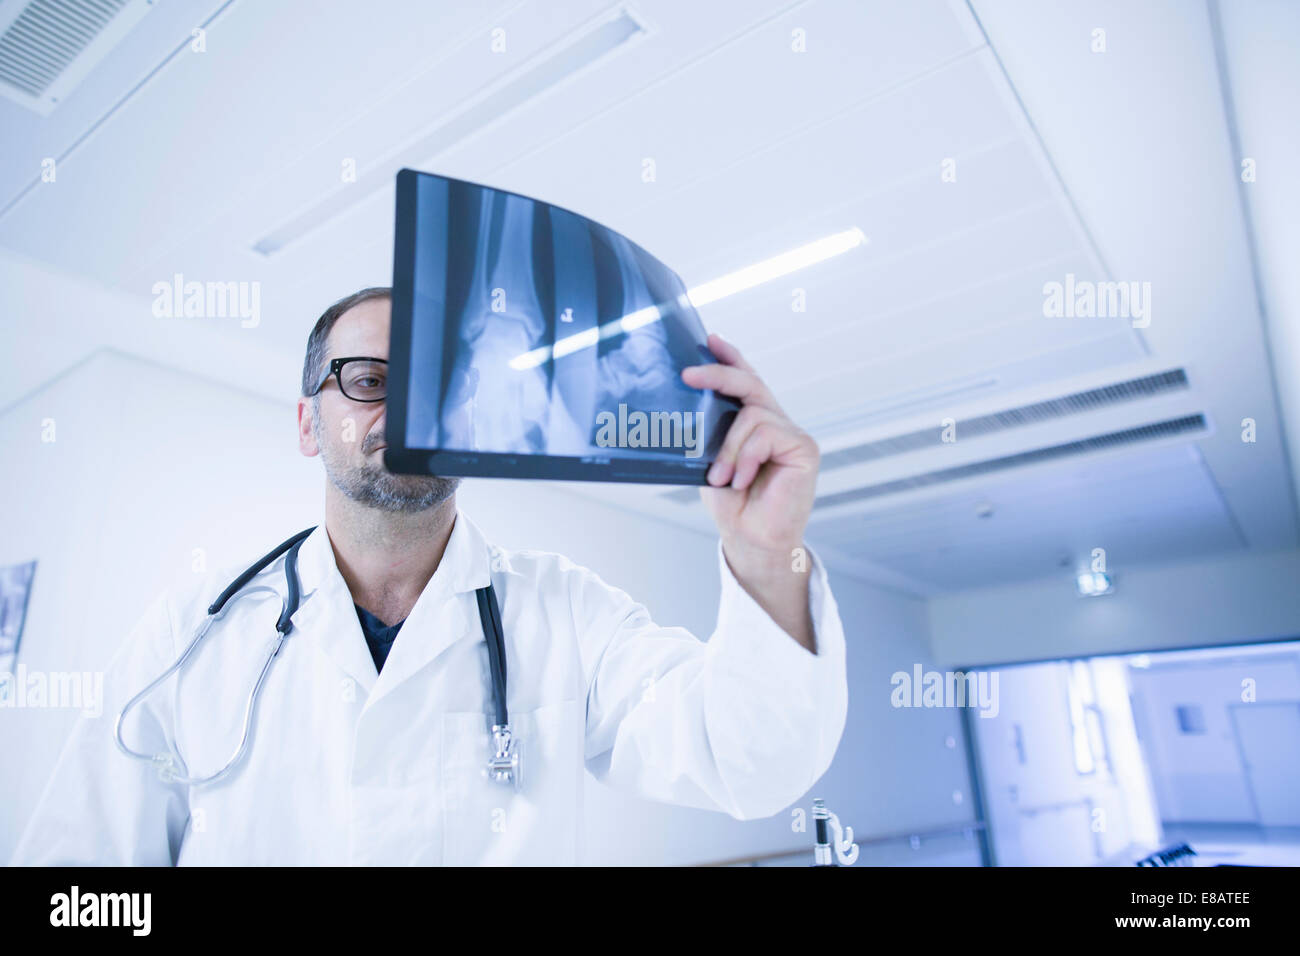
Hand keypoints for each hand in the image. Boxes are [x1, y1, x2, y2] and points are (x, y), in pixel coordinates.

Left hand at [681, 333, 819, 550]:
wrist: (751, 537)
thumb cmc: (732, 502)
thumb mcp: (713, 458)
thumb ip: (713, 430)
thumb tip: (689, 399)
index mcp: (756, 422)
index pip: (746, 381)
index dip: (731, 357)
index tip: (710, 338)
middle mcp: (777, 422)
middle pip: (750, 383)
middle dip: (719, 373)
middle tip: (688, 375)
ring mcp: (793, 433)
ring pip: (752, 414)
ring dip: (728, 447)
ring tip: (721, 477)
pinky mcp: (804, 447)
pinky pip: (765, 433)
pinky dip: (745, 457)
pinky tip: (741, 480)